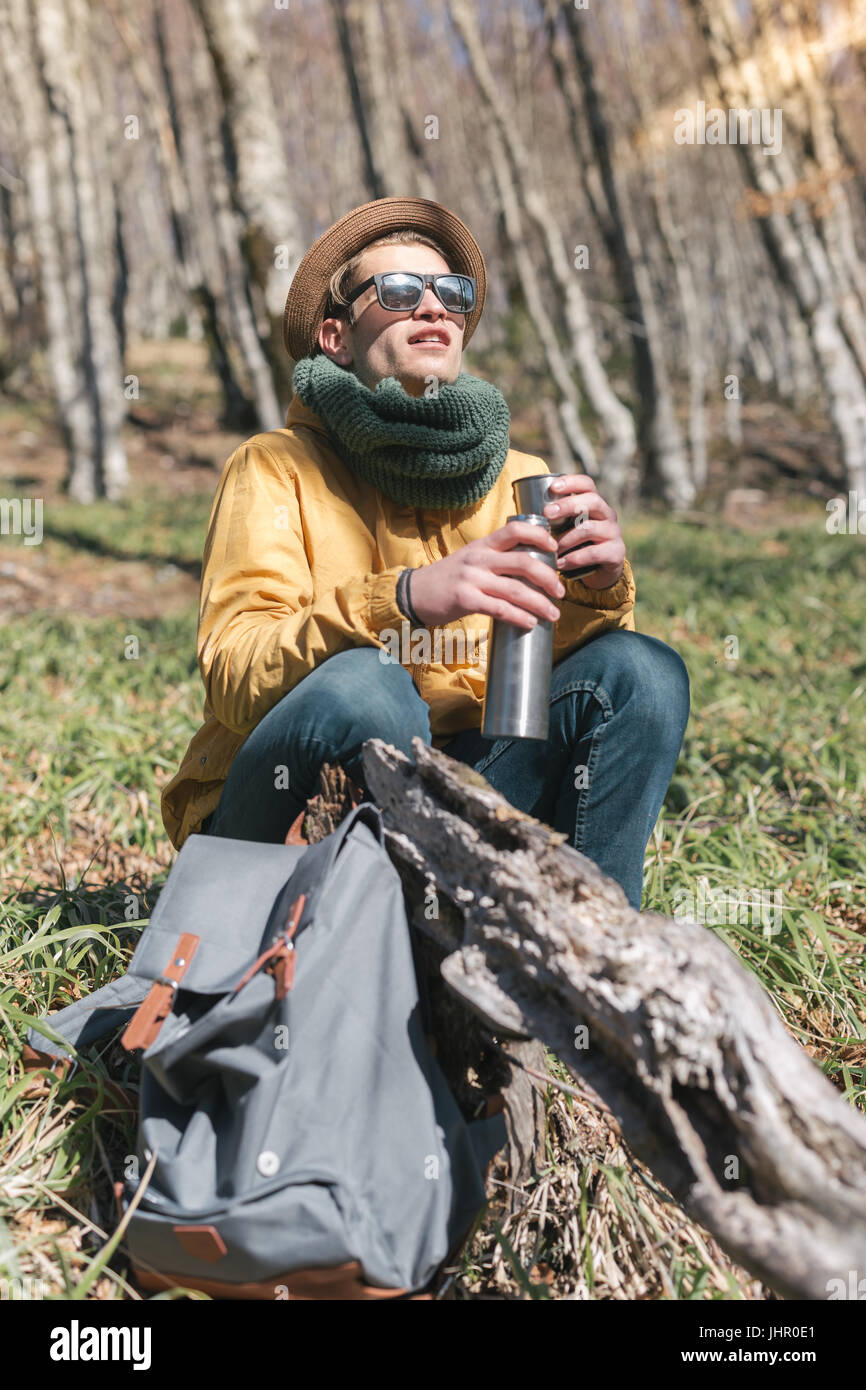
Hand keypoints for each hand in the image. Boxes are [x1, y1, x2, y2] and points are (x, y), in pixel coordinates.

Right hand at [409, 518, 563, 630]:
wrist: (414, 593)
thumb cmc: (448, 577)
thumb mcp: (471, 558)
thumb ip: (497, 559)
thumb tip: (532, 569)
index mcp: (483, 545)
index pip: (516, 530)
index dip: (540, 536)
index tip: (555, 549)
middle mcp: (479, 558)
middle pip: (524, 562)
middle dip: (549, 578)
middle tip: (561, 592)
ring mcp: (472, 578)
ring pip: (516, 589)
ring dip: (540, 603)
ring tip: (553, 614)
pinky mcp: (465, 599)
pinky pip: (500, 609)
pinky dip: (519, 617)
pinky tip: (530, 623)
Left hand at [542, 474, 624, 588]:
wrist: (598, 573)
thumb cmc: (574, 546)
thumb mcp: (565, 529)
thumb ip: (551, 521)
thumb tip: (515, 517)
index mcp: (594, 504)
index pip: (587, 484)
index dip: (571, 482)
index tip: (552, 486)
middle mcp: (607, 514)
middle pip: (592, 501)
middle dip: (568, 505)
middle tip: (547, 514)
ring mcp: (613, 533)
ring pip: (589, 529)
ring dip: (565, 539)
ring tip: (550, 547)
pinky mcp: (616, 553)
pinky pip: (593, 553)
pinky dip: (573, 559)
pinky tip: (559, 564)